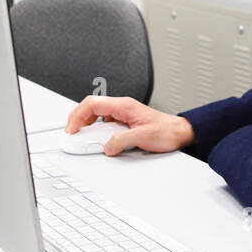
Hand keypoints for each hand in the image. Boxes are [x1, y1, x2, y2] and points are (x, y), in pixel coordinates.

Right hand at [64, 95, 194, 156]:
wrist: (179, 133)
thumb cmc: (166, 131)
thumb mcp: (144, 136)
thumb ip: (122, 140)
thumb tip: (107, 146)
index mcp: (124, 106)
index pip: (92, 104)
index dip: (78, 116)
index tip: (72, 129)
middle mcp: (121, 107)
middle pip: (91, 108)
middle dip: (78, 121)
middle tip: (72, 134)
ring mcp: (122, 114)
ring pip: (96, 116)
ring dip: (86, 126)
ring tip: (82, 139)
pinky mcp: (124, 122)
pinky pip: (104, 124)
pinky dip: (96, 131)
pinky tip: (96, 140)